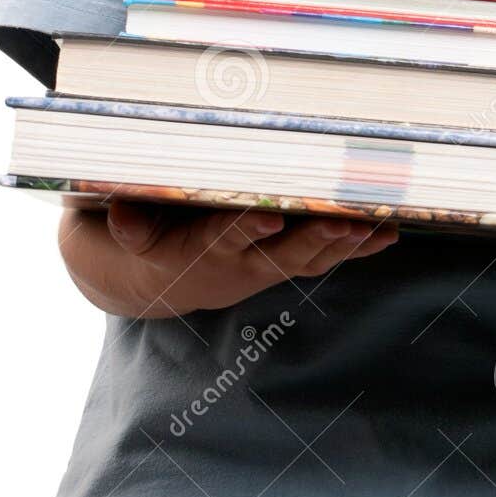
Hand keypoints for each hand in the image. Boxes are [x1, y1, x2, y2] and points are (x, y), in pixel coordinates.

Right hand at [58, 200, 398, 316]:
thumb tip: (125, 218)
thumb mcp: (107, 231)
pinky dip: (353, 247)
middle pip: (278, 254)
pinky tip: (387, 233)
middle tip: (343, 221)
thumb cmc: (122, 238)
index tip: (270, 217)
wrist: (140, 279)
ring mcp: (258, 268)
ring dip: (342, 242)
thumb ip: (120, 220)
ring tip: (377, 224)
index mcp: (188, 251)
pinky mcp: (277, 265)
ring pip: (306, 258)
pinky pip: (319, 259)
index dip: (245, 229)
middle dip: (313, 238)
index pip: (219, 238)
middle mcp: (231, 266)